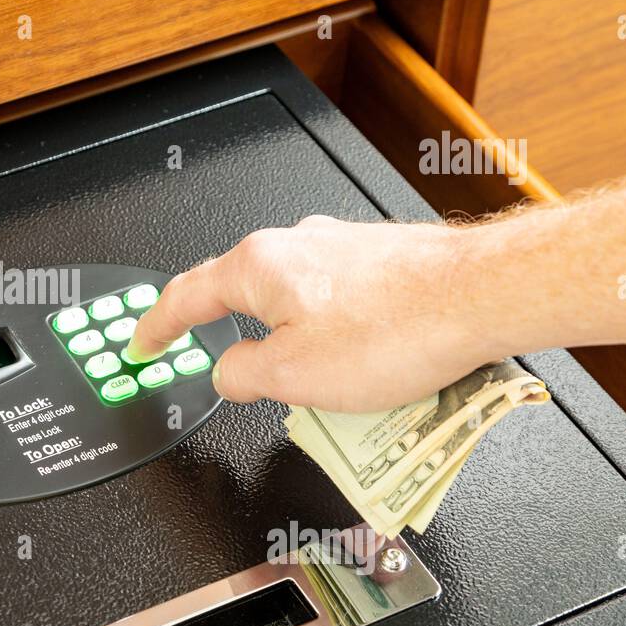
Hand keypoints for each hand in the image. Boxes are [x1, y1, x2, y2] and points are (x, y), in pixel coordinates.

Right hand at [127, 216, 495, 412]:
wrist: (483, 296)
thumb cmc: (397, 329)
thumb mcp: (293, 376)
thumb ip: (241, 374)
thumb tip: (225, 371)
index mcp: (257, 266)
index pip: (184, 297)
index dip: (156, 328)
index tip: (143, 343)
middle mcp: (294, 244)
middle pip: (235, 290)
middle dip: (217, 327)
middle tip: (202, 355)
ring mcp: (337, 246)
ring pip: (288, 296)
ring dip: (282, 334)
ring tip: (304, 382)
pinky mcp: (375, 258)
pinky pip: (329, 298)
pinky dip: (324, 330)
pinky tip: (352, 362)